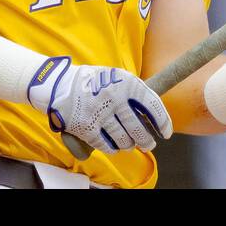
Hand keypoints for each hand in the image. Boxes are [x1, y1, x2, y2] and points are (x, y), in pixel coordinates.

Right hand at [27, 57, 172, 154]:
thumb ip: (135, 92)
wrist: (59, 85)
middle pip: (138, 128)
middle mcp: (114, 97)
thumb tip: (154, 115)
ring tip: (129, 144)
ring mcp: (99, 113)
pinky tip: (113, 146)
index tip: (165, 133)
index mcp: (126, 82)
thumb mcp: (117, 77)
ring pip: (123, 140)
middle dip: (146, 140)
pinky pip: (106, 145)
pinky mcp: (86, 127)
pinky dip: (112, 148)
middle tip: (148, 144)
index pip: (152, 105)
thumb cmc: (94, 82)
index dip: (162, 122)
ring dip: (129, 145)